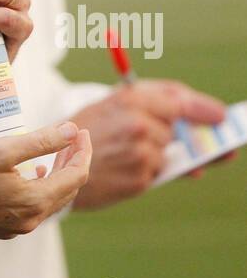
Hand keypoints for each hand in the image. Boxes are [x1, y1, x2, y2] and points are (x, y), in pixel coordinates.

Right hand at [0, 121, 91, 238]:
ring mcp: (15, 227)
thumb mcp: (3, 149)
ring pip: (49, 200)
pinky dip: (40, 189)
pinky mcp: (1, 228)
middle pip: (65, 190)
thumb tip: (72, 131)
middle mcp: (30, 220)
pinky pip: (32, 208)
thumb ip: (41, 141)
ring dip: (57, 176)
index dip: (83, 151)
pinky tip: (32, 175)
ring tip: (57, 154)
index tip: (81, 131)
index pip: (75, 176)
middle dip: (73, 162)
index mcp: (35, 201)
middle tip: (73, 139)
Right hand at [71, 80, 229, 208]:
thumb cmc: (87, 130)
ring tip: (121, 152)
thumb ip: (153, 102)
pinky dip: (146, 171)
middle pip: (174, 129)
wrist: (56, 164)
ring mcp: (140, 153)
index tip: (222, 116)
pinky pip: (157, 172)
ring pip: (166, 152)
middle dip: (166, 135)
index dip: (203, 108)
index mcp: (129, 99)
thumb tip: (202, 116)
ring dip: (154, 154)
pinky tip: (121, 166)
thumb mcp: (113, 104)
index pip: (179, 101)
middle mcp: (137, 124)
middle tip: (147, 137)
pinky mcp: (139, 178)